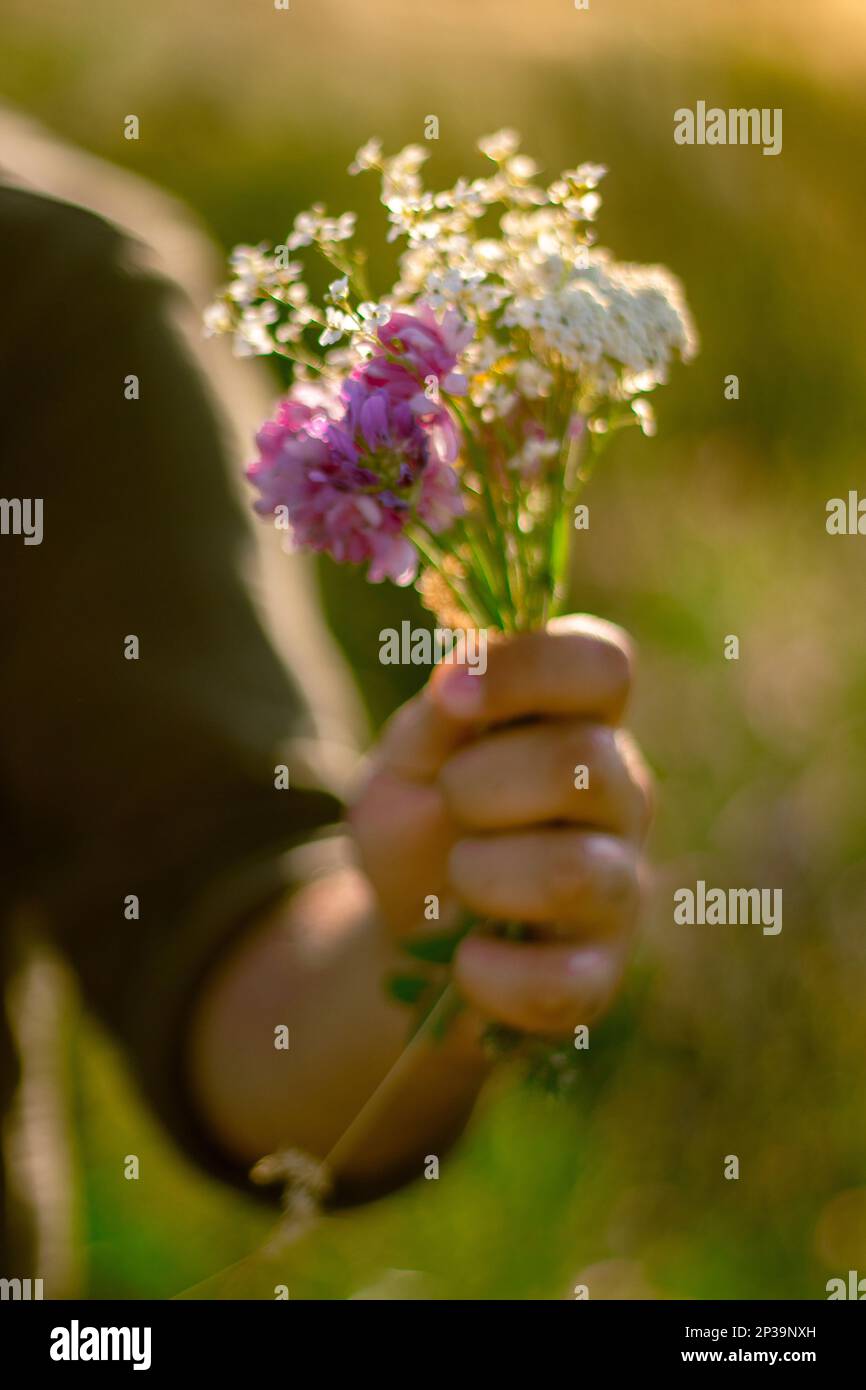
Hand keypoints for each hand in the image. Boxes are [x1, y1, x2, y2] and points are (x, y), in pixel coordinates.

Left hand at [350, 615, 652, 1037]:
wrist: (404, 930)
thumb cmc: (420, 820)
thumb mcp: (407, 758)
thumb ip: (439, 718)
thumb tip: (465, 674)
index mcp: (580, 722)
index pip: (604, 664)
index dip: (530, 668)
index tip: (451, 696)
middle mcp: (621, 797)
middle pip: (584, 762)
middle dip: (481, 783)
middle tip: (448, 800)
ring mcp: (619, 887)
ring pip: (576, 873)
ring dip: (485, 873)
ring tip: (458, 877)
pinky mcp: (598, 976)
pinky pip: (560, 983)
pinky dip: (490, 972)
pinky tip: (466, 957)